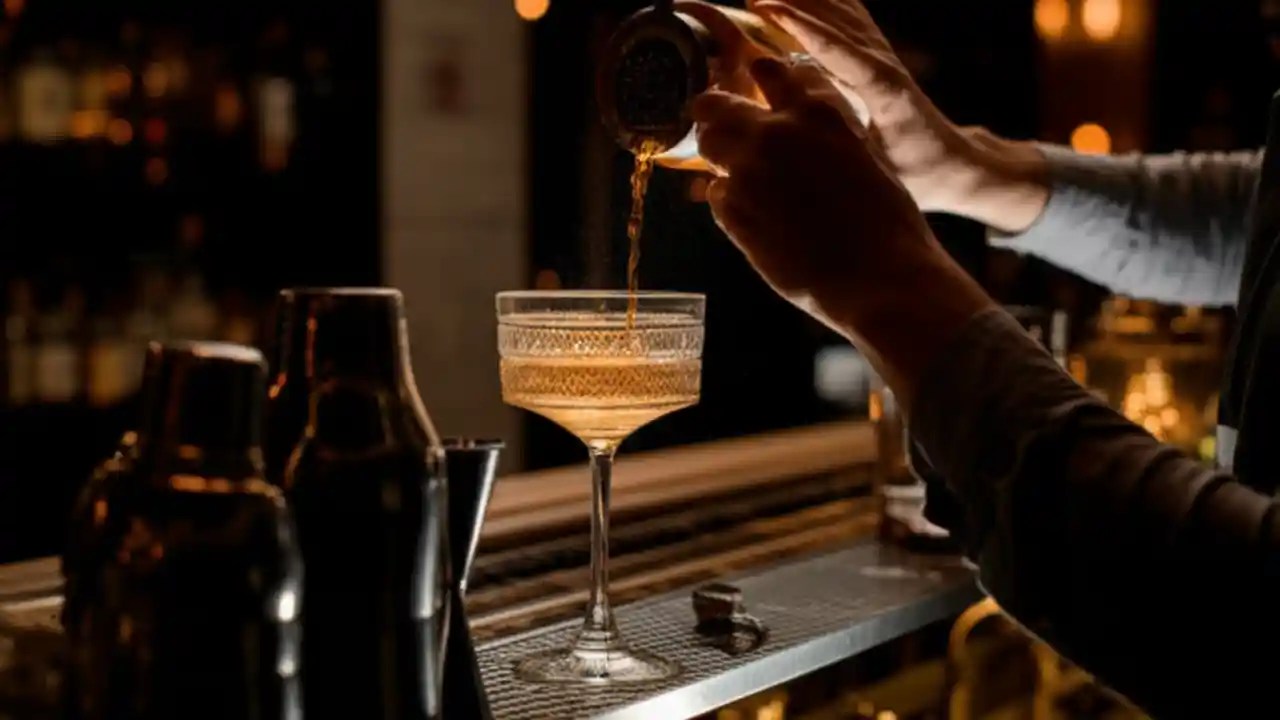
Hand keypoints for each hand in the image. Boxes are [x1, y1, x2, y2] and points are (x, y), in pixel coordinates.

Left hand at [693, 57, 994, 403]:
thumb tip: (801, 126)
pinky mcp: (734, 214)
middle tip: (719, 125)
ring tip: (736, 172)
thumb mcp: (864, 156)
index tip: (753, 88)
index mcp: (816, 111)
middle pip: (715, 104)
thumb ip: (827, 133)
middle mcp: (775, 134)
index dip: (757, 78)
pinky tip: (753, 215)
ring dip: (719, 156)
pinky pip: (716, 194)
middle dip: (715, 114)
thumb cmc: (886, 222)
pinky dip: (729, 200)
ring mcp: (748, 173)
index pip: (768, 70)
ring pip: (707, 147)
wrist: (878, 278)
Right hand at [749, 0, 1048, 231]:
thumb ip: (835, 155)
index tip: (762, 8)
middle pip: (835, 17)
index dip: (797, 24)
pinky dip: (823, 3)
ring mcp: (884, 54)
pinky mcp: (881, 55)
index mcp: (883, 88)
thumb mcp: (875, 171)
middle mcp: (884, 61)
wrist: (951, 162)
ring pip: (842, 9)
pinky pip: (850, 16)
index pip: (834, 46)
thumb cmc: (914, 174)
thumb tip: (796, 139)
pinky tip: (800, 0)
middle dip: (792, 1)